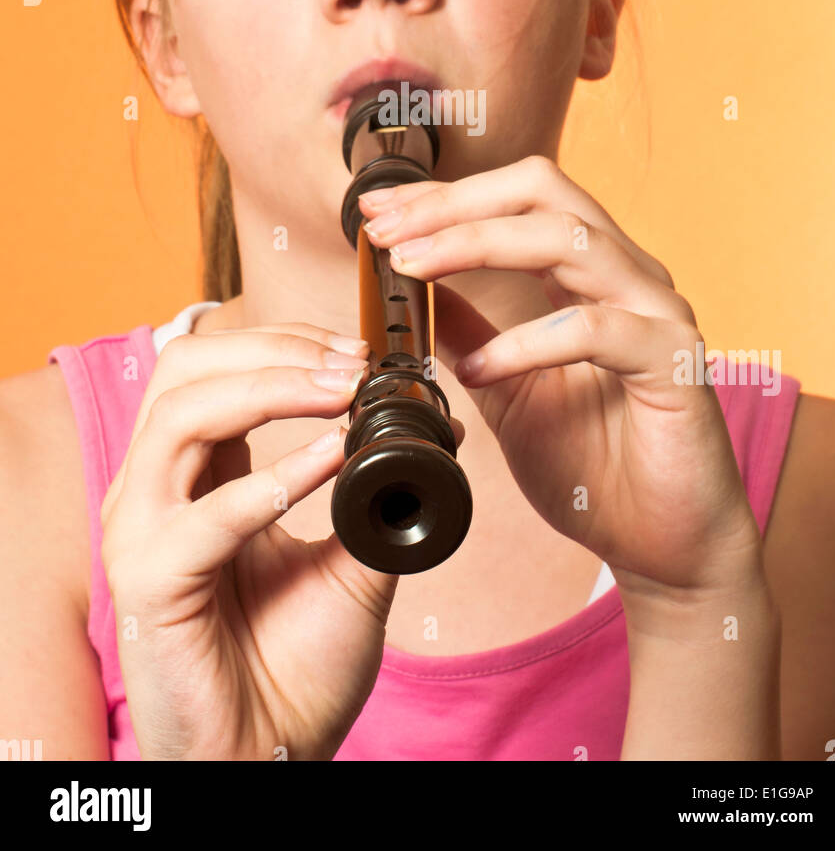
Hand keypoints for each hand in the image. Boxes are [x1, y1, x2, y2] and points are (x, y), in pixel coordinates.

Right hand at [100, 323, 457, 760]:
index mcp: (192, 473)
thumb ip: (368, 493)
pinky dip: (272, 479)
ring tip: (345, 395)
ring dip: (273, 390)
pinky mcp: (148, 583)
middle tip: (354, 361)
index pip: (216, 364)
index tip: (362, 349)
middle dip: (277, 347)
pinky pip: (206, 514)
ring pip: (183, 413)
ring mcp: (142, 531)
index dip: (286, 342)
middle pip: (187, 365)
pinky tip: (329, 465)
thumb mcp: (347, 560)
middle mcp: (155, 489)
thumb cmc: (294, 665)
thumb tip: (426, 432)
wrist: (273, 759)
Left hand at [359, 155, 762, 599]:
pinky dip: (527, 343)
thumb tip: (411, 294)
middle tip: (386, 228)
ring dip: (478, 243)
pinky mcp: (673, 362)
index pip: (517, 198)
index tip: (376, 210)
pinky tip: (481, 370)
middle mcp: (629, 276)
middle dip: (455, 202)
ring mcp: (657, 312)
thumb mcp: (508, 394)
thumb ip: (469, 336)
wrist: (666, 546)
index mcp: (592, 274)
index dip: (443, 196)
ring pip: (568, 238)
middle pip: (543, 191)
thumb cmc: (599, 470)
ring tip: (413, 267)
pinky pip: (595, 329)